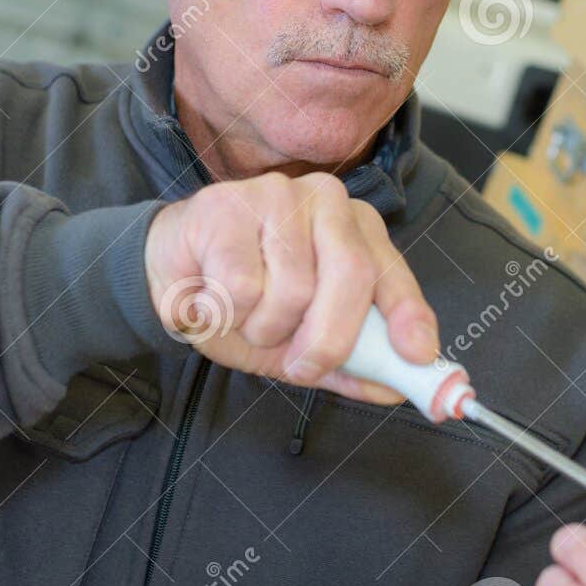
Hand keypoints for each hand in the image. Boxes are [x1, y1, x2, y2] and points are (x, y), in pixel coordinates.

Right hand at [144, 171, 437, 404]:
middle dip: (329, 340)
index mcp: (356, 228)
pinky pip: (242, 287)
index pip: (390, 272)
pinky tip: (210, 299)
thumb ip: (350, 361)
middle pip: (351, 277)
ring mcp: (276, 196)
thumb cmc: (243, 300)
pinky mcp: (227, 207)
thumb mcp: (301, 338)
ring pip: (293, 290)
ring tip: (241, 315)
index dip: (408, 314)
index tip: (416, 354)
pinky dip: (225, 313)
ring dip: (263, 328)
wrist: (169, 272)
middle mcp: (326, 202)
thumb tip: (395, 388)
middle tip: (300, 366)